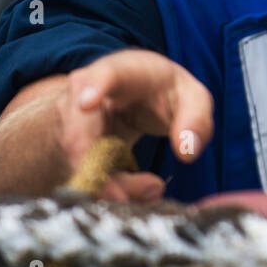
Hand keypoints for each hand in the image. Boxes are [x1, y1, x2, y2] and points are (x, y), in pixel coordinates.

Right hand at [54, 49, 213, 200]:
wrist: (132, 95)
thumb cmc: (162, 92)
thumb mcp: (190, 97)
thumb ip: (196, 119)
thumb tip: (186, 152)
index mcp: (121, 72)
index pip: (105, 74)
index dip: (94, 86)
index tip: (86, 102)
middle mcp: (83, 96)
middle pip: (78, 137)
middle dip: (100, 171)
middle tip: (140, 192)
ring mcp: (70, 126)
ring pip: (78, 166)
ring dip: (113, 189)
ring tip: (152, 190)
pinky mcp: (70, 153)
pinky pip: (85, 180)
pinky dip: (111, 193)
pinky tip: (137, 192)